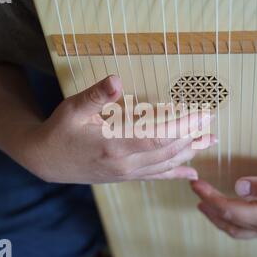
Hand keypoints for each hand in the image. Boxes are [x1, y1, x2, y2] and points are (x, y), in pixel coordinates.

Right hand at [16, 75, 215, 183]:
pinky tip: (192, 174)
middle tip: (211, 121)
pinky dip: (176, 174)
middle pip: (168, 150)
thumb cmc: (59, 131)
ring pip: (166, 164)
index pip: (158, 135)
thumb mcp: (72, 109)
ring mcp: (127, 173)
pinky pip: (156, 177)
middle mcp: (125, 163)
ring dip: (190, 152)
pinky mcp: (126, 176)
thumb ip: (96, 95)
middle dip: (192, 135)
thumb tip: (116, 79)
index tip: (202, 113)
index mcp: (114, 144)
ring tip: (210, 141)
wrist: (46, 161)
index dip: (183, 125)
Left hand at [191, 168, 256, 238]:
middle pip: (227, 221)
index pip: (228, 209)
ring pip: (235, 229)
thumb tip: (238, 186)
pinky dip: (230, 220)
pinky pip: (245, 228)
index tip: (195, 183)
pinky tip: (230, 210)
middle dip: (208, 207)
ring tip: (204, 204)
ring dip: (216, 217)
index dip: (209, 196)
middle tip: (195, 189)